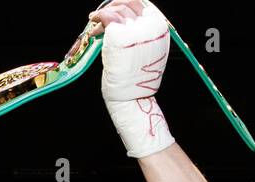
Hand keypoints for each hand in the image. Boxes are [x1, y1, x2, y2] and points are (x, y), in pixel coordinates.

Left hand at [90, 1, 174, 157]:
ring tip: (94, 23)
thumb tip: (127, 18)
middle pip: (130, 4)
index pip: (144, 4)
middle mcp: (151, 27)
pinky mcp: (119, 35)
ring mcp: (135, 30)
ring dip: (103, 14)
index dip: (128, 4)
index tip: (117, 7)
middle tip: (103, 14)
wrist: (132, 98)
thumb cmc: (137, 79)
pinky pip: (107, 16)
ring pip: (117, 10)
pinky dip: (98, 18)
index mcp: (161, 29)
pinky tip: (93, 22)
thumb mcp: (148, 51)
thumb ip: (142, 33)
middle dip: (115, 6)